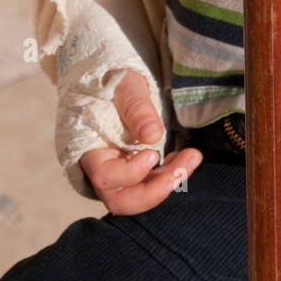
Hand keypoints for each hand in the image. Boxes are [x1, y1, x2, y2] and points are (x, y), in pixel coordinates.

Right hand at [79, 69, 203, 213]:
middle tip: (180, 171)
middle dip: (153, 191)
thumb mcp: (125, 84)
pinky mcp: (136, 171)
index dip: (129, 173)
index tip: (153, 153)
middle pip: (120, 200)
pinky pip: (152, 184)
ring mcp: (119, 173)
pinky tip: (185, 158)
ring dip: (168, 183)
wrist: (116, 81)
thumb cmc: (114, 80)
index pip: (103, 177)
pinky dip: (170, 175)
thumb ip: (136, 106)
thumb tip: (152, 135)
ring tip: (191, 158)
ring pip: (139, 196)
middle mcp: (102, 168)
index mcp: (89, 148)